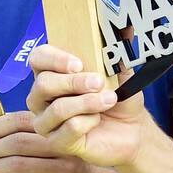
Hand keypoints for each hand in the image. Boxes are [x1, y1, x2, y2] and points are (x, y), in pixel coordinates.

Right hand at [16, 45, 150, 167]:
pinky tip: (98, 121)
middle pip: (43, 84)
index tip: (79, 63)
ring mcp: (47, 121)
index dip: (55, 59)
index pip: (38, 58)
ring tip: (109, 100)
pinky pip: (68, 129)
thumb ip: (118, 53)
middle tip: (99, 82)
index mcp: (53, 73)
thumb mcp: (122, 73)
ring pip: (57, 108)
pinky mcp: (57, 142)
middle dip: (74, 82)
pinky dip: (88, 122)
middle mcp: (42, 97)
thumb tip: (124, 29)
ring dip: (87, 103)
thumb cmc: (120, 99)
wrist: (133, 131)